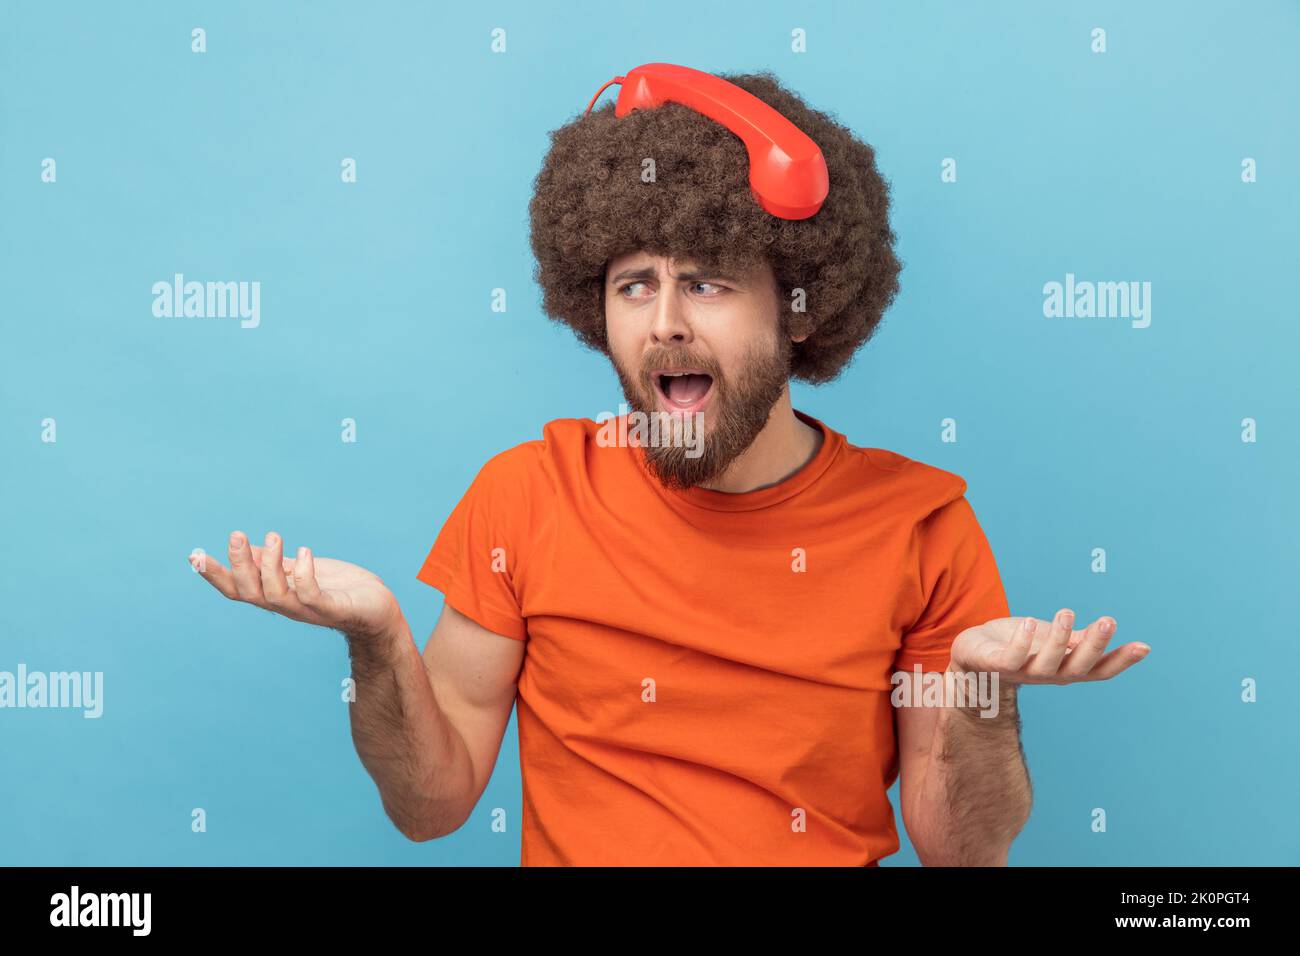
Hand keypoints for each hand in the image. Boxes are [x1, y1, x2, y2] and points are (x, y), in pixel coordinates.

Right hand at [188, 531, 401, 638]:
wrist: (378, 611)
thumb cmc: (340, 589)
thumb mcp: (302, 570)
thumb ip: (275, 564)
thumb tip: (247, 549)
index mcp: (276, 594)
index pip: (237, 589)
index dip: (215, 575)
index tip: (193, 555)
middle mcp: (287, 606)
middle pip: (250, 593)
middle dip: (239, 565)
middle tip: (236, 535)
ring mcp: (309, 610)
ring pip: (275, 596)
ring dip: (270, 565)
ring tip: (277, 537)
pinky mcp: (334, 609)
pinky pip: (312, 596)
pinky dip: (304, 574)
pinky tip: (305, 553)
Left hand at [949, 609, 1148, 685]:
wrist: (973, 656)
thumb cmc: (1017, 646)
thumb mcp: (1051, 639)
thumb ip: (1078, 639)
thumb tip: (1111, 629)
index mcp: (1065, 668)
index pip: (1099, 670)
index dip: (1121, 661)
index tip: (1144, 646)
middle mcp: (1048, 675)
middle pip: (1077, 667)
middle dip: (1094, 645)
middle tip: (1109, 620)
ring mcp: (1022, 673)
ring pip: (1046, 663)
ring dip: (1058, 639)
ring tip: (1067, 612)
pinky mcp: (996, 665)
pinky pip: (1010, 658)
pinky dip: (1021, 642)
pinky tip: (1030, 622)